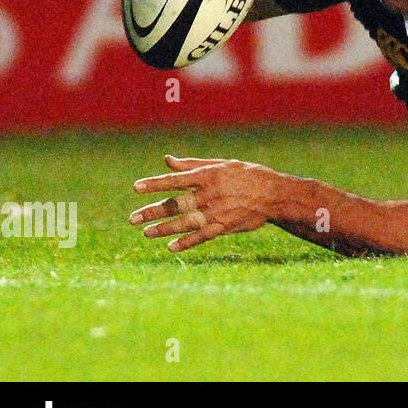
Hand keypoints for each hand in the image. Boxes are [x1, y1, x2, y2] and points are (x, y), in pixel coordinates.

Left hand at [130, 155, 278, 251]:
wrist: (274, 194)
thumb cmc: (247, 175)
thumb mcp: (221, 164)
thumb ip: (192, 165)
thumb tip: (167, 160)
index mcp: (209, 175)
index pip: (176, 180)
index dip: (156, 184)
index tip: (136, 187)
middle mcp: (211, 194)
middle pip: (176, 204)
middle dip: (153, 212)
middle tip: (132, 219)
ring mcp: (218, 212)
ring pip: (185, 222)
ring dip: (164, 228)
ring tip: (146, 233)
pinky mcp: (225, 226)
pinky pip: (202, 236)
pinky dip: (186, 242)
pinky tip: (171, 247)